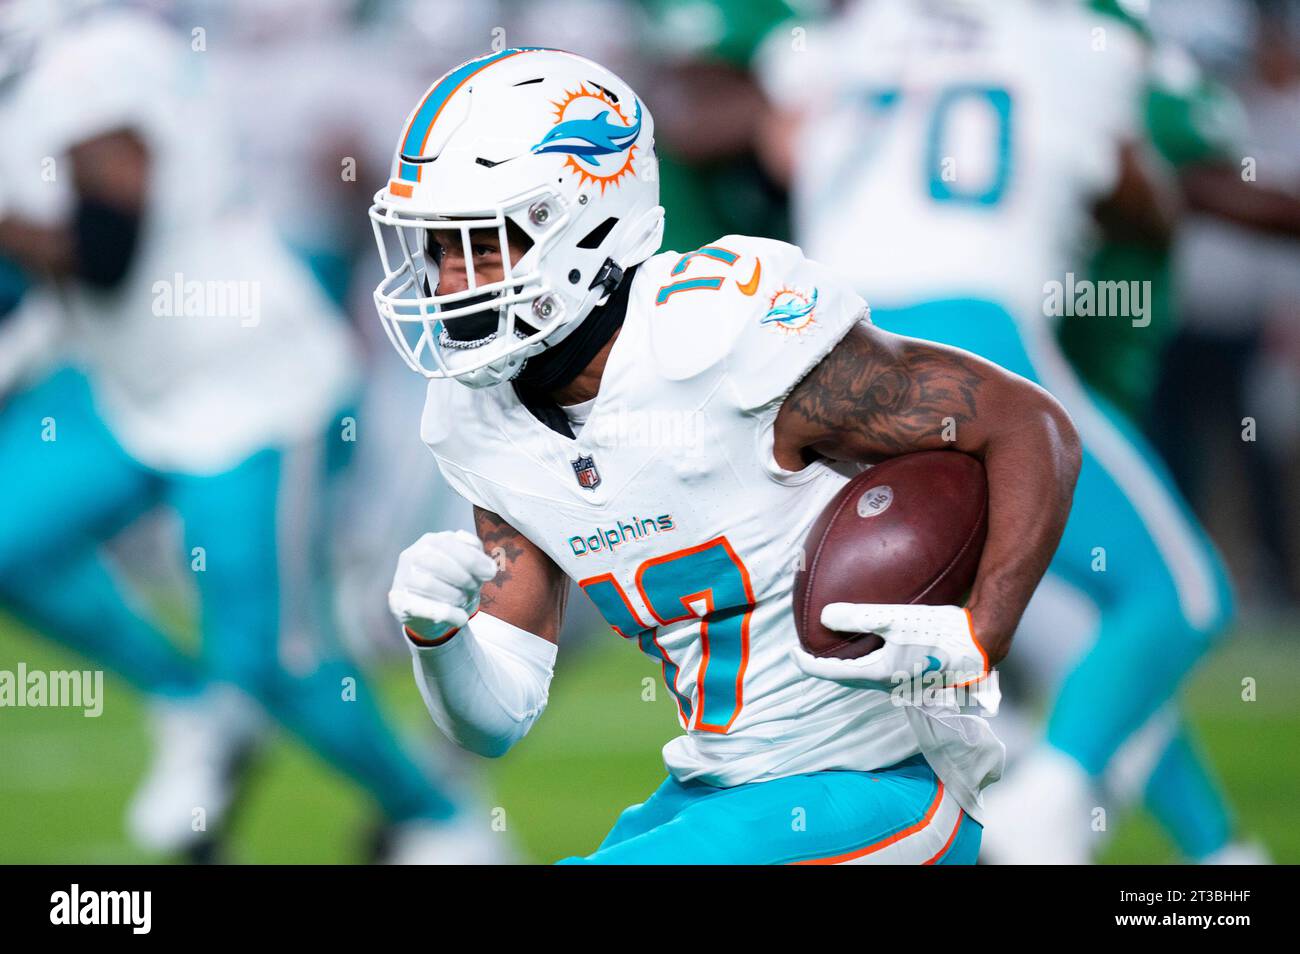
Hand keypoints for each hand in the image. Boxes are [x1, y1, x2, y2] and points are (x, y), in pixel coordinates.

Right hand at [388, 530, 497, 642]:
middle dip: (462, 577)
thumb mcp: (468, 566)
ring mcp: (402, 578)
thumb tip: (488, 567)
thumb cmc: (453, 582)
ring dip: (453, 595)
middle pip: (437, 562)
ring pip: (427, 584)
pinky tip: (460, 619)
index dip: (472, 559)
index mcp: (430, 541)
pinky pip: (419, 607)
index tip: (490, 573)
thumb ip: (478, 558)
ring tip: (464, 601)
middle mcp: (411, 556)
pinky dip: (444, 613)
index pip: (449, 544)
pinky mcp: (397, 602)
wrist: (433, 612)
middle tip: (475, 588)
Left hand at [792, 603, 990, 697]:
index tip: (791, 653)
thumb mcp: (896, 619)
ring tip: (837, 649)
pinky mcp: (918, 677)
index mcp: (878, 675)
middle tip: (809, 651)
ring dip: (848, 666)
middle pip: (847, 679)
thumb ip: (859, 617)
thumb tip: (823, 616)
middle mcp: (889, 685)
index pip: (831, 673)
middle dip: (826, 667)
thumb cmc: (941, 632)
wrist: (982, 645)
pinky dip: (868, 662)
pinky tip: (875, 645)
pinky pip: (882, 672)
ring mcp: (904, 684)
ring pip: (865, 678)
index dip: (807, 664)